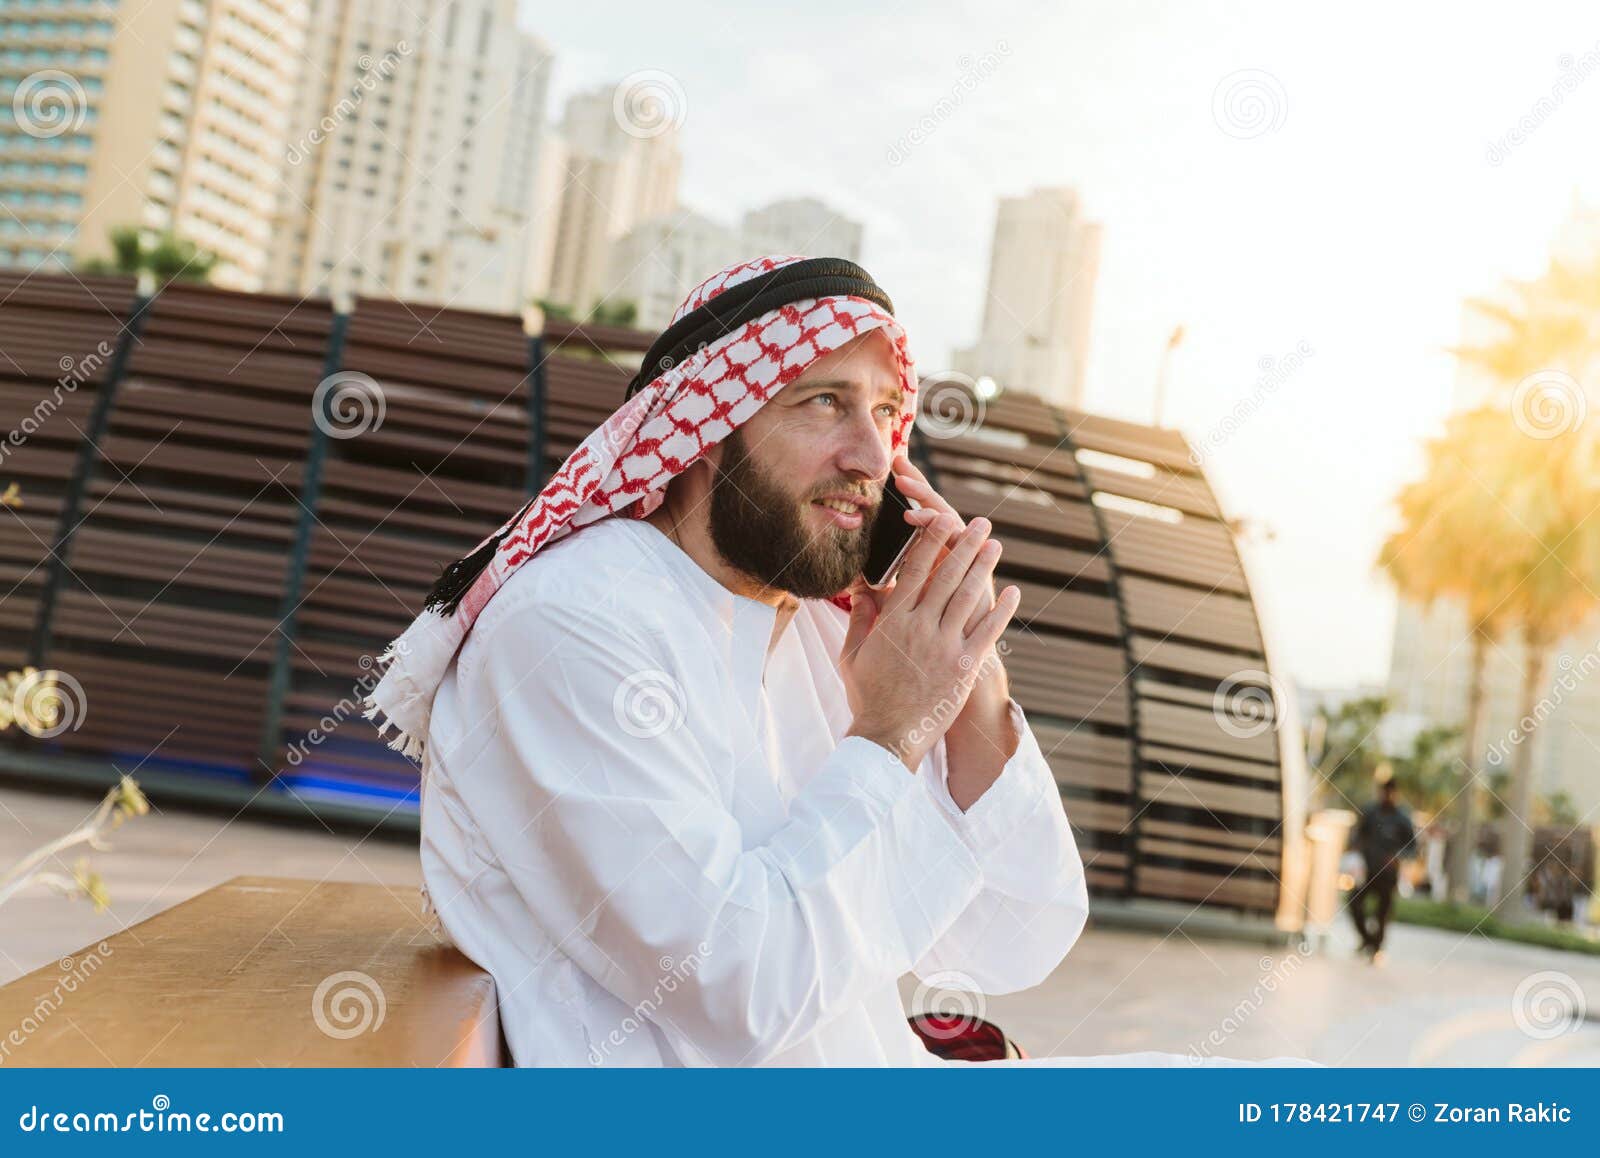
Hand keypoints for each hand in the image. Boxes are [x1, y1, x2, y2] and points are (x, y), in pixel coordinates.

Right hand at [839, 511, 1019, 770]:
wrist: (888, 737)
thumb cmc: (867, 695)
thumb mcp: (852, 654)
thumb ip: (861, 617)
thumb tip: (863, 585)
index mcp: (892, 622)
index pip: (915, 571)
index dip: (931, 541)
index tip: (941, 519)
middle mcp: (921, 628)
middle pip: (948, 576)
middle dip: (965, 545)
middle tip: (980, 524)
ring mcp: (945, 647)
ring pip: (969, 597)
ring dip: (984, 567)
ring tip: (995, 545)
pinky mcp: (965, 667)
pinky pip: (988, 632)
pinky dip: (1002, 610)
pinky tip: (1012, 592)